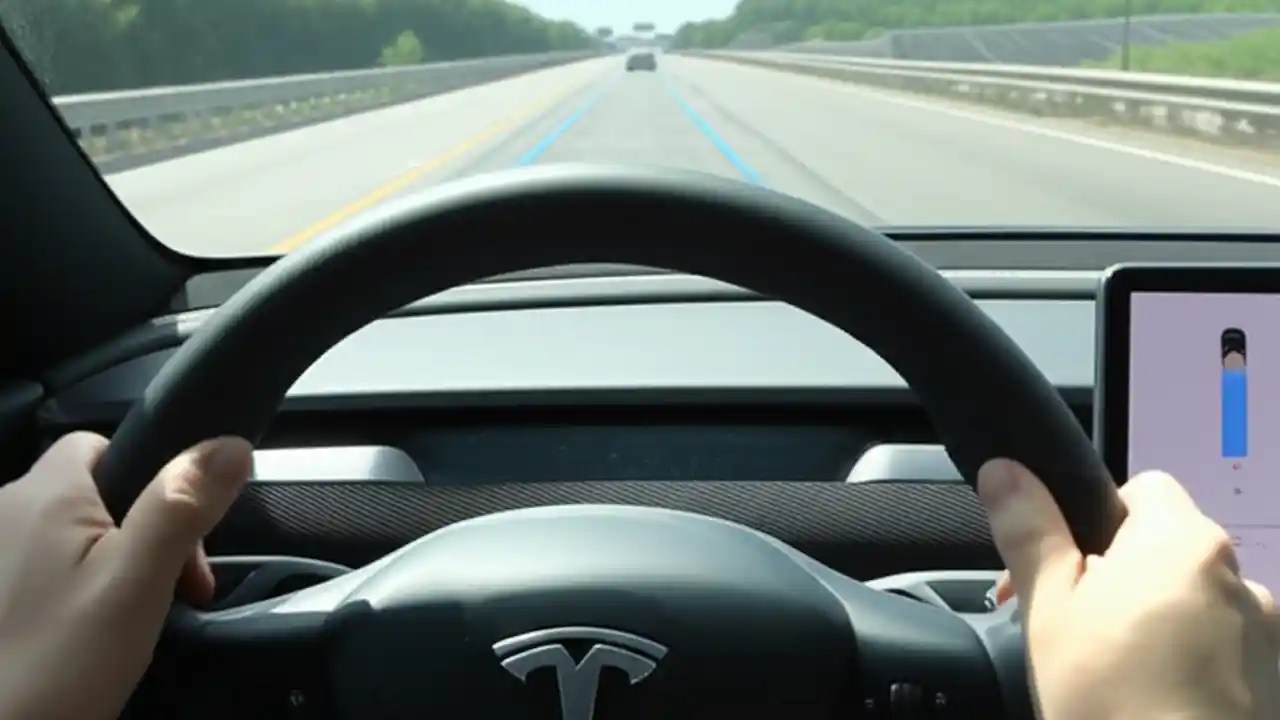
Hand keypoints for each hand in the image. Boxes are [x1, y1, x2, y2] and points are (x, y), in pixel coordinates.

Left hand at [0, 432, 252, 719]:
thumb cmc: (54, 666)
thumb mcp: (137, 585)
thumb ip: (181, 507)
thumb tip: (229, 446)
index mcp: (42, 495)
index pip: (99, 445)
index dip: (150, 479)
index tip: (178, 540)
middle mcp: (2, 514)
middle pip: (89, 495)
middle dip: (139, 534)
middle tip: (169, 593)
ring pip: (66, 537)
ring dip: (106, 566)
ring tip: (128, 623)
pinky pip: (39, 573)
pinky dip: (68, 593)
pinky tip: (83, 638)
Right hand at [977, 460, 1279, 719]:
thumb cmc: (1109, 699)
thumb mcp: (1048, 611)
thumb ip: (1029, 531)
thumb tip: (1006, 469)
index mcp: (1183, 543)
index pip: (1142, 490)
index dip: (1092, 523)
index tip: (1060, 573)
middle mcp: (1242, 579)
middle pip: (1167, 553)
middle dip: (1118, 580)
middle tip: (1070, 630)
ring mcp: (1270, 637)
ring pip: (1196, 608)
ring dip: (1158, 624)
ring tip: (1114, 677)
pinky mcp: (1278, 685)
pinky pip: (1227, 655)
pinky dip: (1193, 666)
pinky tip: (1153, 702)